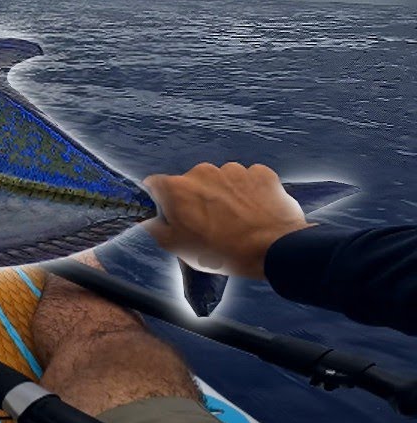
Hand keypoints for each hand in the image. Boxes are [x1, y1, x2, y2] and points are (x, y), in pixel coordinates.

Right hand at [143, 162, 312, 278]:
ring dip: (224, 195)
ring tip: (236, 221)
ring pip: (221, 180)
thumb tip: (147, 222)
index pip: (156, 185)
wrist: (276, 249)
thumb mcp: (179, 248)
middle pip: (191, 182)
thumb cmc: (225, 251)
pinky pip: (248, 180)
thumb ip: (156, 230)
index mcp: (178, 188)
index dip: (160, 199)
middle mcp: (203, 172)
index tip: (168, 212)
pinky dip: (248, 193)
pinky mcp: (260, 173)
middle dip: (196, 199)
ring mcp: (234, 171)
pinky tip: (254, 212)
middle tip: (208, 224)